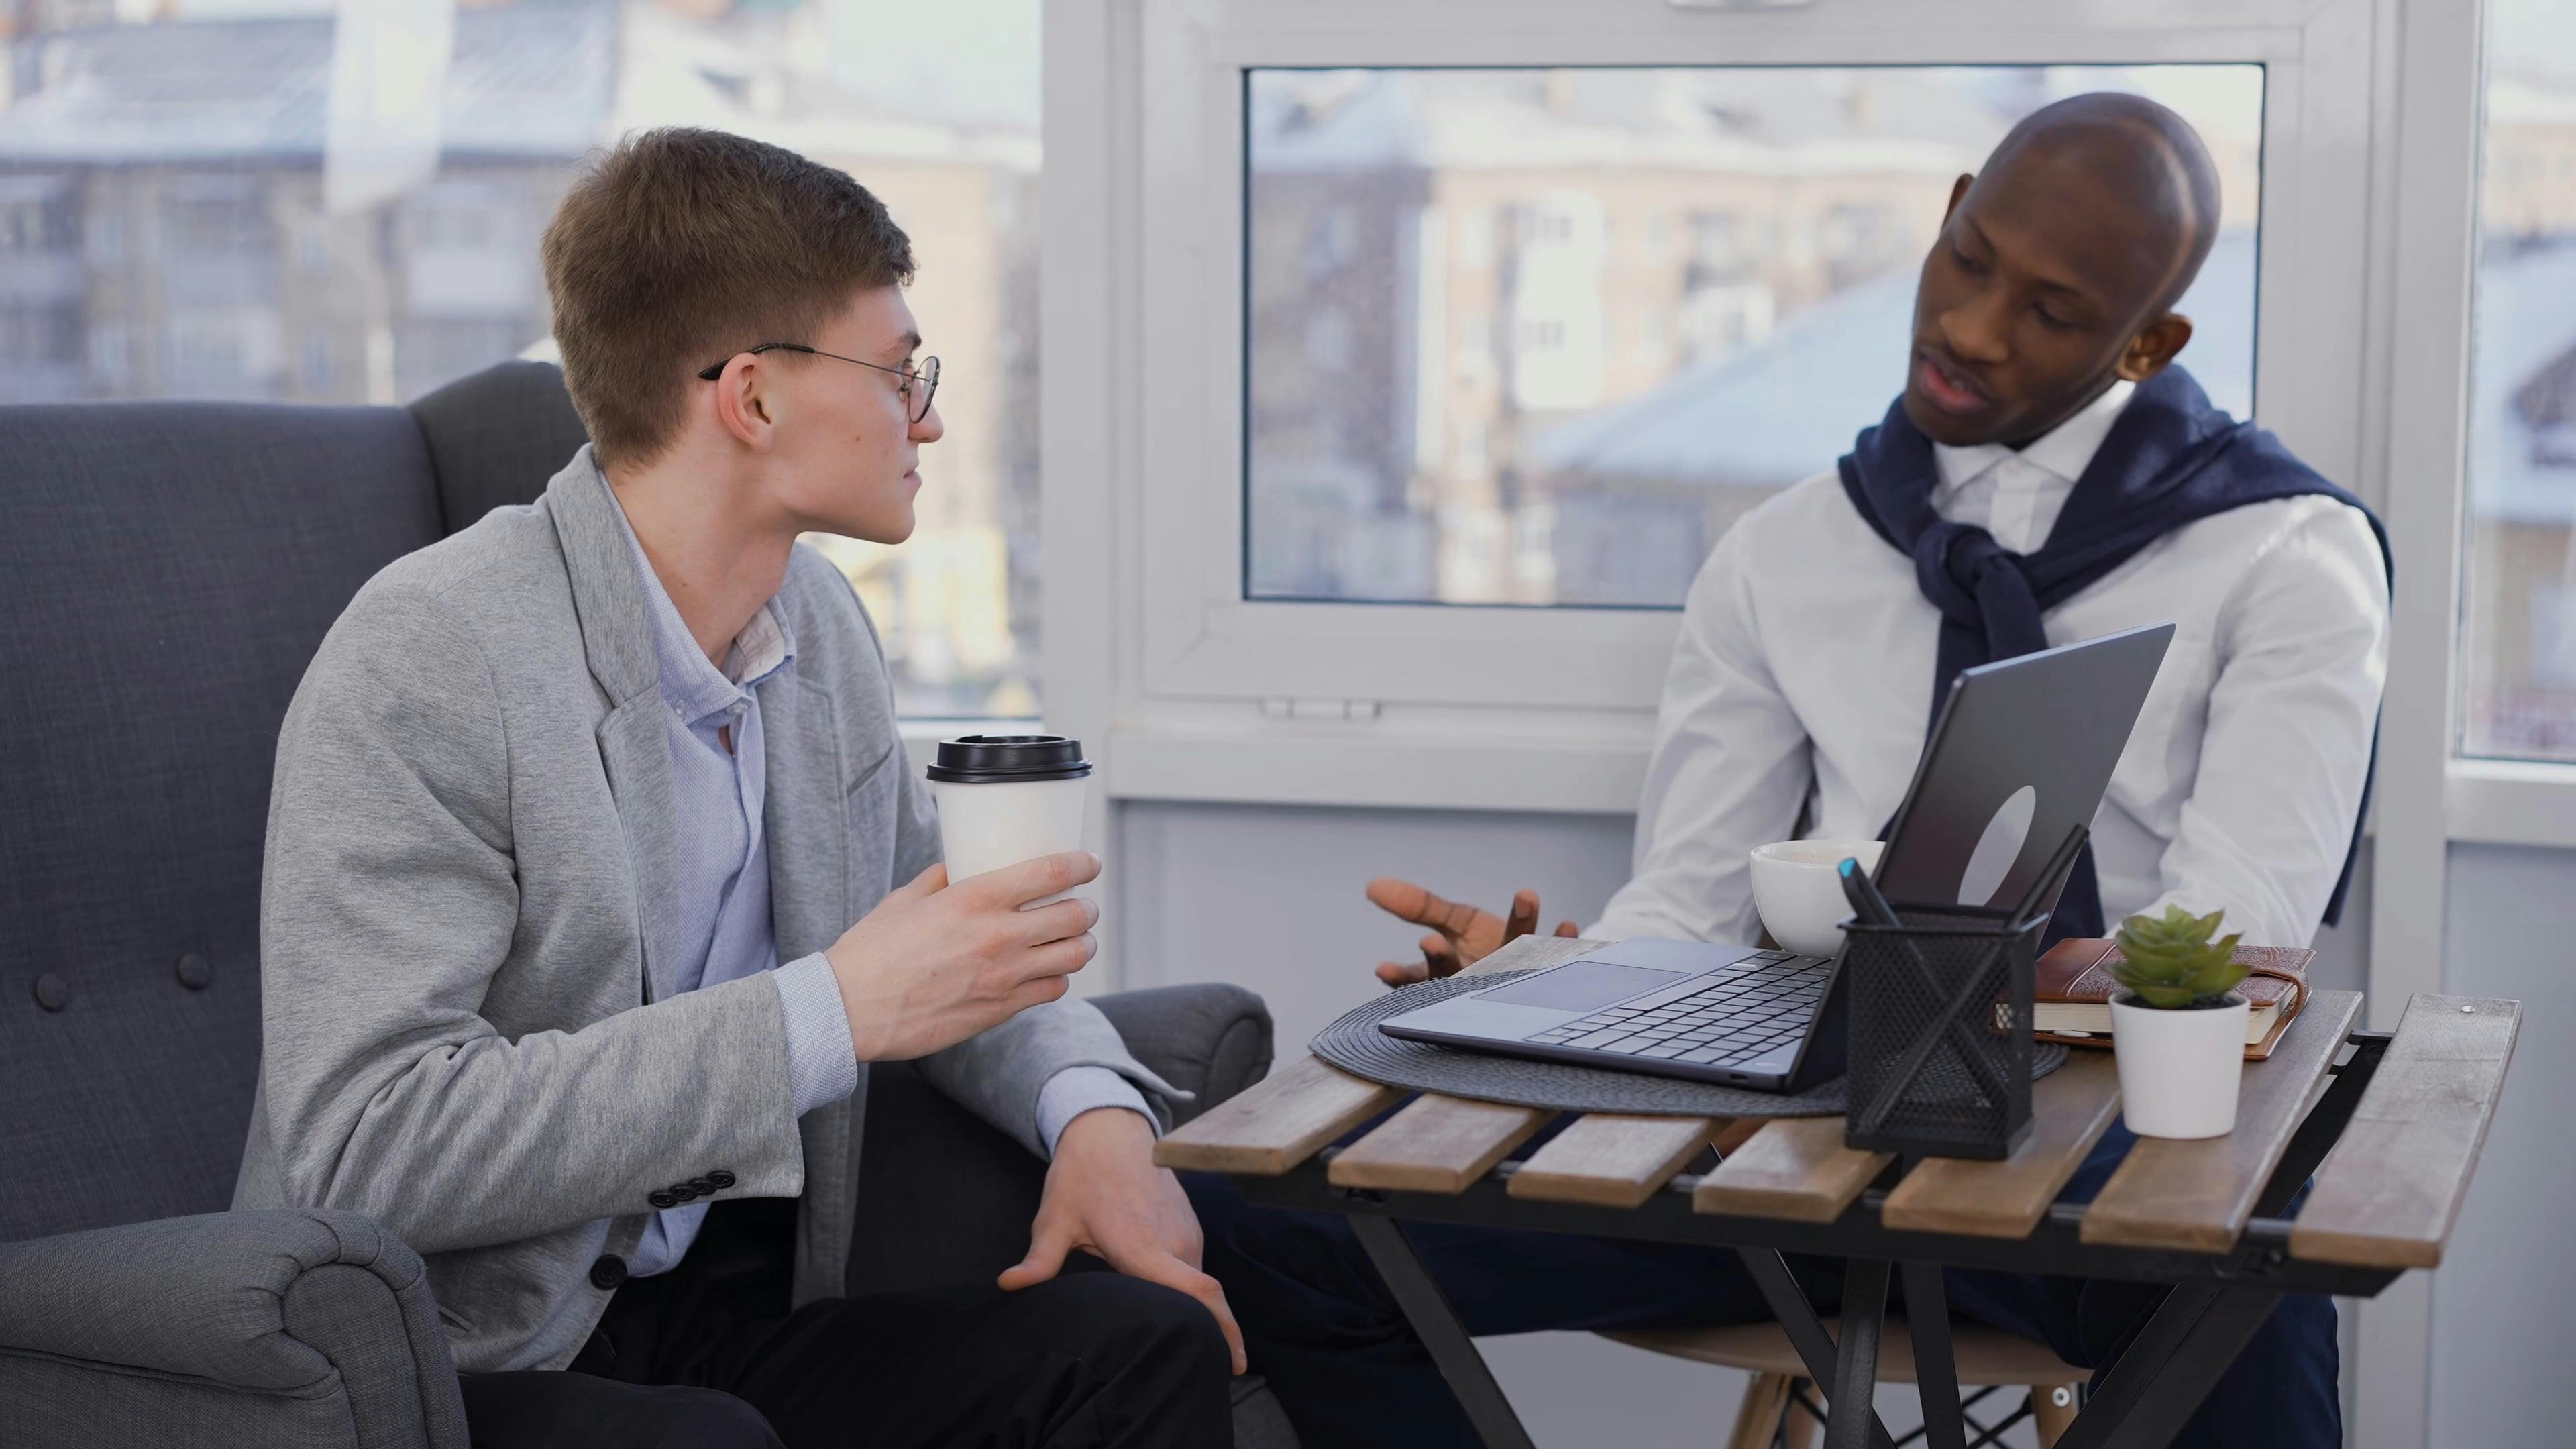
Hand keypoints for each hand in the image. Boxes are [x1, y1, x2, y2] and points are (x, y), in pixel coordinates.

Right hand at [825, 852, 1102, 1061]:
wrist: (852, 1010)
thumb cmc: (872, 951)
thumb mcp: (905, 900)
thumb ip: (940, 879)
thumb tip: (958, 865)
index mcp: (975, 899)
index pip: (1051, 873)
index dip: (1081, 865)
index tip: (1088, 863)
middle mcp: (998, 936)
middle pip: (1075, 917)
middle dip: (1086, 909)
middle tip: (1081, 907)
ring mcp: (1004, 976)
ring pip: (1074, 956)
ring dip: (1080, 945)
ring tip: (1074, 940)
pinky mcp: (1001, 1009)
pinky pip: (1052, 989)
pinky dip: (1057, 978)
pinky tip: (1047, 972)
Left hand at [998, 1108, 1246, 1374]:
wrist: (1110, 1130)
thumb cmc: (1080, 1176)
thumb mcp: (1054, 1220)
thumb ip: (1038, 1262)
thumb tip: (1006, 1285)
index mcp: (1144, 1245)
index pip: (1198, 1292)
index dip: (1223, 1329)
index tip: (1237, 1364)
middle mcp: (1175, 1242)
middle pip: (1196, 1301)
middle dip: (1197, 1334)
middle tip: (1175, 1361)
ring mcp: (1188, 1232)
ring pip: (1194, 1284)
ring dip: (1185, 1309)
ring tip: (1161, 1331)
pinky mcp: (1190, 1226)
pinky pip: (1193, 1267)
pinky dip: (1182, 1288)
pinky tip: (1158, 1298)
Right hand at [1366, 877, 1577, 987]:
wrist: (1533, 966)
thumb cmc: (1483, 946)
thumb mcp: (1453, 921)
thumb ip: (1420, 906)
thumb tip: (1373, 885)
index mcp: (1448, 976)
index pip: (1416, 979)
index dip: (1399, 975)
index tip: (1382, 967)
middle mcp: (1476, 983)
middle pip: (1455, 975)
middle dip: (1441, 961)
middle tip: (1430, 943)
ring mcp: (1511, 981)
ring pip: (1508, 961)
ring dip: (1517, 931)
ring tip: (1526, 895)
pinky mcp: (1545, 974)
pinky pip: (1554, 959)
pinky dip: (1560, 941)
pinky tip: (1567, 923)